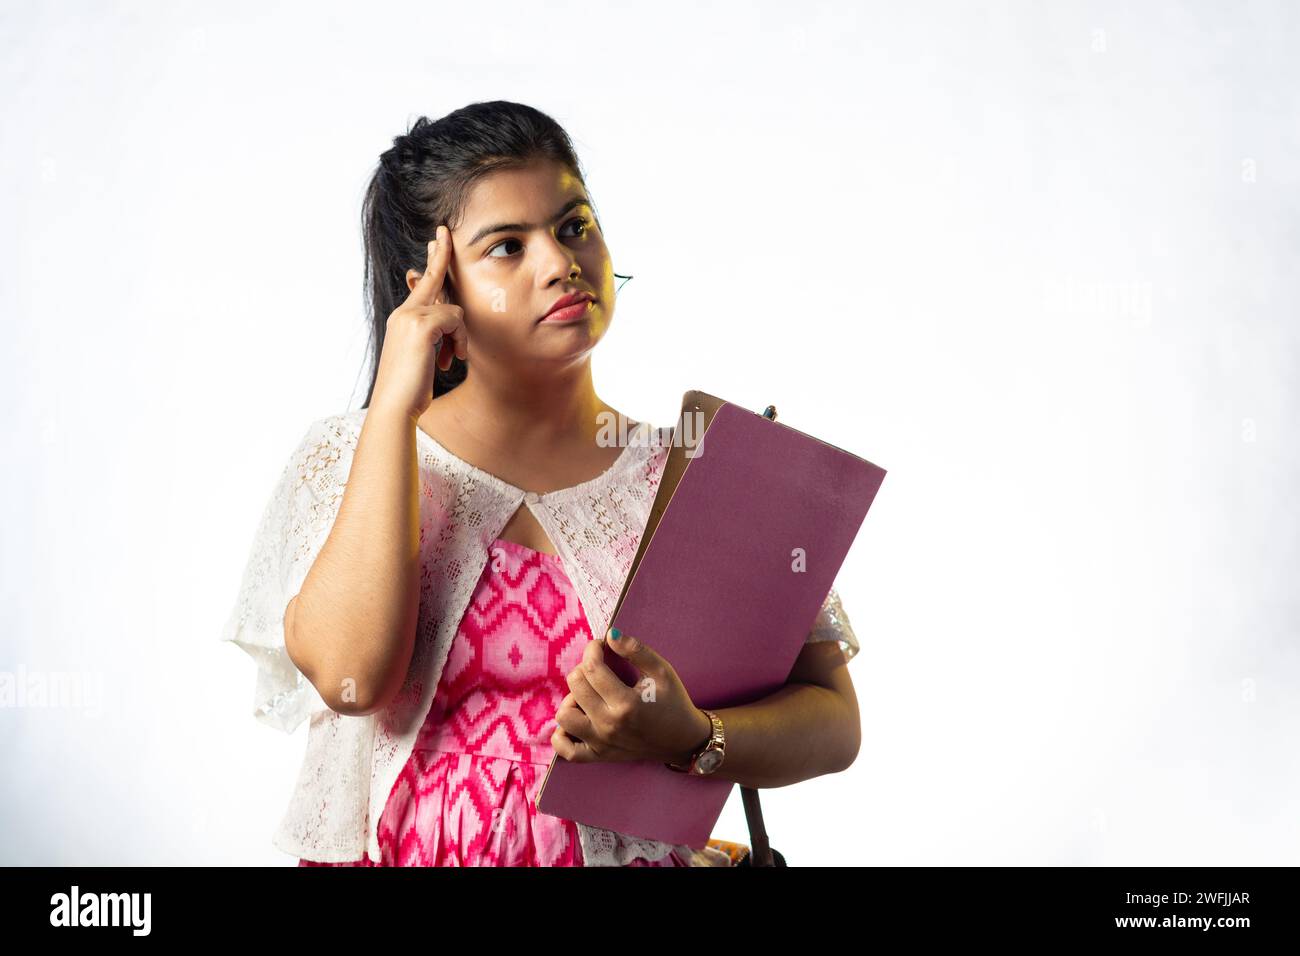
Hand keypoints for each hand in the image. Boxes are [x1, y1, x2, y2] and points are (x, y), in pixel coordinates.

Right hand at [368, 225, 469, 421]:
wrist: (394, 406)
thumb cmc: (411, 389)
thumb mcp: (423, 358)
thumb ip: (434, 337)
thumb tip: (451, 323)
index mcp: (402, 318)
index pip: (422, 283)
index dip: (433, 260)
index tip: (438, 238)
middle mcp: (404, 312)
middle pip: (433, 278)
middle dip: (441, 253)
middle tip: (444, 230)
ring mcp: (411, 316)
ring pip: (454, 310)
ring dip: (459, 337)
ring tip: (451, 360)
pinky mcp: (422, 325)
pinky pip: (456, 321)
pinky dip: (459, 341)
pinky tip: (450, 361)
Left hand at [551, 628, 712, 764]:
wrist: (683, 740)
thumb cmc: (674, 702)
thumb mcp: (662, 671)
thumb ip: (636, 651)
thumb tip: (610, 634)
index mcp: (626, 703)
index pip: (592, 668)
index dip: (592, 649)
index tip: (600, 645)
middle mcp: (609, 725)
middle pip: (576, 686)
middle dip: (584, 668)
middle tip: (599, 668)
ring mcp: (601, 743)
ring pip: (564, 716)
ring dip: (572, 698)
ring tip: (590, 694)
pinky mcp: (599, 755)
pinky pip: (566, 750)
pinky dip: (562, 735)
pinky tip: (577, 719)